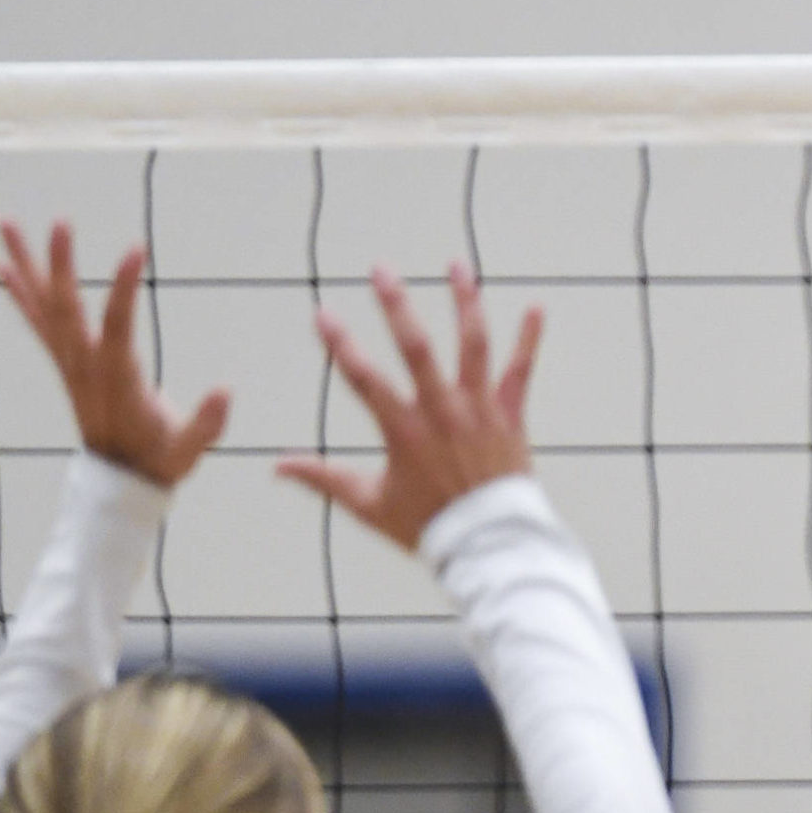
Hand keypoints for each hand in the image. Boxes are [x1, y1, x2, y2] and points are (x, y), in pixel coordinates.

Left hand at [0, 221, 229, 487]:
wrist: (120, 484)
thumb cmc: (158, 461)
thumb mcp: (187, 452)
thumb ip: (205, 425)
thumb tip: (226, 391)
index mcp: (117, 381)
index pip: (117, 327)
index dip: (124, 289)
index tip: (136, 249)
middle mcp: (85, 366)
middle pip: (67, 308)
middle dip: (62, 265)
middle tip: (61, 222)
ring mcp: (70, 363)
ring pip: (44, 307)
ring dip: (27, 265)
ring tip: (7, 223)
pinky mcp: (66, 364)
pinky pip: (39, 322)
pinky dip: (21, 294)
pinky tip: (6, 266)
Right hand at [278, 261, 542, 549]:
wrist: (490, 546)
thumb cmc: (429, 527)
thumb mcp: (370, 505)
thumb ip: (323, 479)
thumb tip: (277, 467)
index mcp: (403, 431)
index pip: (363, 378)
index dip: (339, 344)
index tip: (321, 314)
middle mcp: (441, 411)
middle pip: (416, 347)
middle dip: (396, 305)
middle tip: (381, 269)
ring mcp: (478, 410)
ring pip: (472, 345)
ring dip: (464, 302)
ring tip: (456, 266)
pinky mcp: (509, 417)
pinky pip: (520, 372)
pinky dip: (529, 339)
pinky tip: (534, 307)